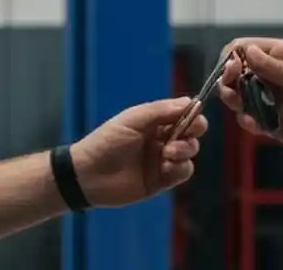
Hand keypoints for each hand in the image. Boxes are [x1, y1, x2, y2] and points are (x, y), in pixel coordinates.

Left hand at [69, 97, 205, 207]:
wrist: (88, 175)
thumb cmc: (107, 141)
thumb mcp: (133, 119)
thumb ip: (162, 111)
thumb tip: (192, 102)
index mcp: (155, 121)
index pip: (184, 113)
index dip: (193, 114)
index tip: (194, 116)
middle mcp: (162, 138)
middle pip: (192, 132)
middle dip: (193, 132)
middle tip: (184, 135)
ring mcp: (163, 160)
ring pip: (190, 152)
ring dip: (185, 150)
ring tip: (167, 153)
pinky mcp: (162, 181)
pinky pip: (183, 172)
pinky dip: (180, 168)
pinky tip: (166, 167)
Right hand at [217, 37, 282, 148]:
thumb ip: (275, 68)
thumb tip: (247, 51)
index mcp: (279, 55)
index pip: (245, 48)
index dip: (233, 57)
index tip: (232, 68)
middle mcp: (268, 74)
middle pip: (235, 72)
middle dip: (228, 79)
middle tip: (230, 88)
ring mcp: (267, 97)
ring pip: (237, 95)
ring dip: (233, 99)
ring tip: (238, 104)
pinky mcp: (268, 120)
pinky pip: (248, 118)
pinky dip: (246, 120)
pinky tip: (254, 123)